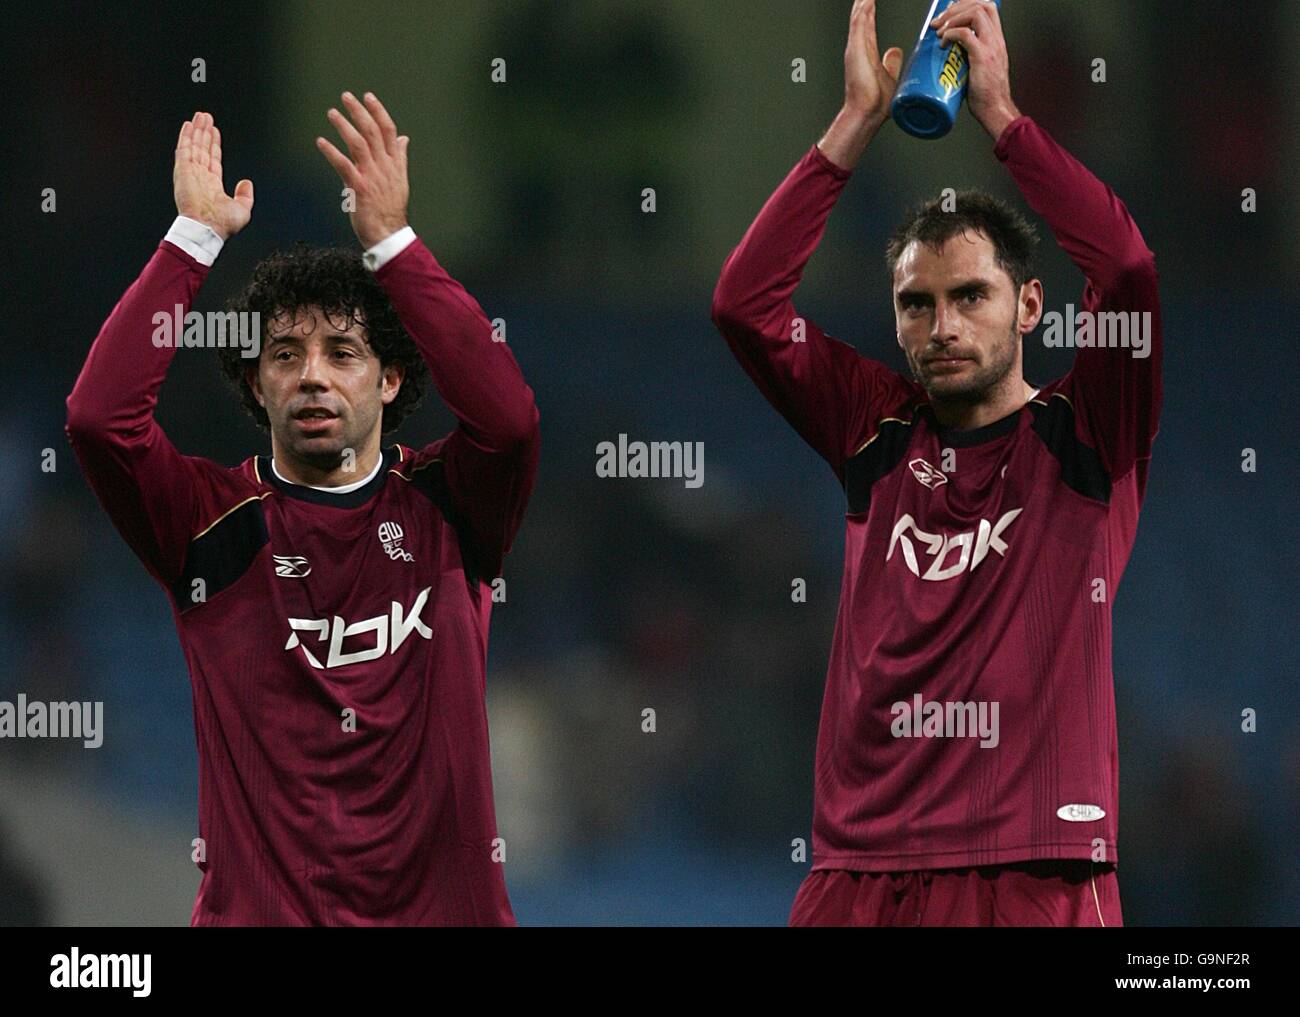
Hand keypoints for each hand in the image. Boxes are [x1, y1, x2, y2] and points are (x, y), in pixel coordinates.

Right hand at [174, 112, 253, 240]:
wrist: (207, 229)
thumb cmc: (222, 225)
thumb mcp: (243, 210)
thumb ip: (245, 195)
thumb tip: (246, 182)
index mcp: (212, 185)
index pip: (213, 159)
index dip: (214, 145)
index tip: (215, 132)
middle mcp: (201, 177)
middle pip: (203, 149)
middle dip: (205, 133)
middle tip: (206, 117)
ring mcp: (191, 173)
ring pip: (194, 146)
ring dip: (197, 130)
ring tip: (200, 116)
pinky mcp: (183, 170)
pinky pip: (184, 149)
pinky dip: (186, 136)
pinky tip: (188, 125)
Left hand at [316, 91, 409, 248]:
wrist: (389, 234)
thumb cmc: (391, 210)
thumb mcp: (400, 180)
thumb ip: (401, 157)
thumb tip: (404, 139)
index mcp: (395, 164)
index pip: (389, 131)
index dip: (378, 111)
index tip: (368, 96)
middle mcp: (385, 167)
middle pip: (373, 132)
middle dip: (359, 112)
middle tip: (346, 97)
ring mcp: (372, 176)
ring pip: (359, 144)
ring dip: (344, 126)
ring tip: (332, 113)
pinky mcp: (359, 187)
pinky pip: (343, 165)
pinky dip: (331, 152)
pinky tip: (321, 141)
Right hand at [842, 0, 903, 123]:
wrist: (868, 112)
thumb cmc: (875, 102)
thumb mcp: (890, 76)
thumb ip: (892, 63)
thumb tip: (896, 51)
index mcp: (866, 52)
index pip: (868, 24)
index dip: (870, 10)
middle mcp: (858, 47)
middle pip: (862, 16)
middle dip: (865, 1)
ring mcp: (855, 47)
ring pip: (859, 16)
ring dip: (863, 2)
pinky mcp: (855, 49)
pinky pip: (858, 23)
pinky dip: (862, 10)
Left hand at [933, 0, 1020, 138]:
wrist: (995, 110)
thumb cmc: (985, 96)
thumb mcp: (980, 68)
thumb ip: (970, 57)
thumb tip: (948, 54)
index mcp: (997, 40)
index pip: (988, 8)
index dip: (967, 4)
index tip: (949, 14)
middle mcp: (996, 39)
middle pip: (981, 5)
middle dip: (957, 7)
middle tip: (939, 21)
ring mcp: (991, 47)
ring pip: (975, 13)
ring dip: (952, 18)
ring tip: (939, 32)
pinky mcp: (982, 58)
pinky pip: (965, 35)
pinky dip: (950, 34)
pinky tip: (942, 43)